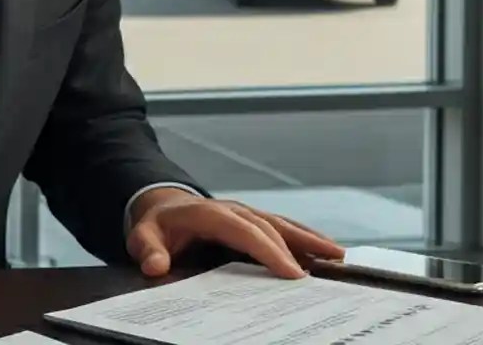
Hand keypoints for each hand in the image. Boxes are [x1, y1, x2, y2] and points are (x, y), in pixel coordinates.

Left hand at [126, 188, 344, 278]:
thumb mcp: (143, 236)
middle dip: (297, 250)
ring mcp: (247, 213)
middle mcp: (234, 210)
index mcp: (211, 213)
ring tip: (339, 258)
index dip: (269, 250)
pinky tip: (326, 252)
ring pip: (283, 224)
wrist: (161, 206)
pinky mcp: (254, 220)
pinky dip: (306, 238)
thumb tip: (155, 267)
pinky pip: (283, 227)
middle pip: (270, 228)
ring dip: (311, 239)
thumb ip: (147, 251)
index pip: (245, 232)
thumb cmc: (156, 226)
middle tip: (322, 277)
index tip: (292, 272)